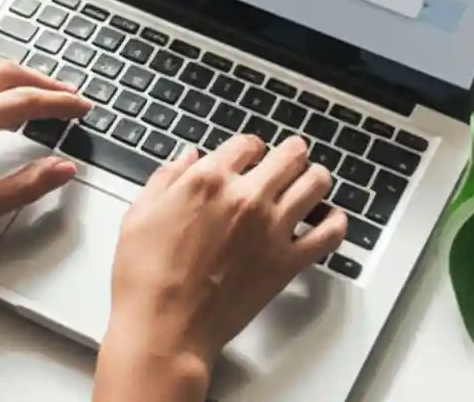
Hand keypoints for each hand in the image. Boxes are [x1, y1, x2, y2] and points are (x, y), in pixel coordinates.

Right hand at [100, 135, 347, 383]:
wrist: (165, 329)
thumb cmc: (146, 279)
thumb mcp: (139, 216)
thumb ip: (166, 178)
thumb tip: (188, 157)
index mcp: (208, 180)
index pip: (248, 143)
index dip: (251, 148)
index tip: (251, 156)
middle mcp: (246, 197)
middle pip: (291, 155)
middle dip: (291, 154)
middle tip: (291, 159)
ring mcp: (272, 228)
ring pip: (316, 183)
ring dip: (315, 178)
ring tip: (310, 183)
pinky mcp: (287, 261)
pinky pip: (329, 233)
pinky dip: (335, 222)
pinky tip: (329, 220)